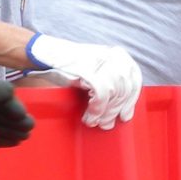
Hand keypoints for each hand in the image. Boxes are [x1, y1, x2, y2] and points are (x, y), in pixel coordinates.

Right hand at [26, 33, 143, 128]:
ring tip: (96, 122)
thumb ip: (114, 82)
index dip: (130, 102)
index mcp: (120, 56)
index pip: (134, 81)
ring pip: (114, 94)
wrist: (46, 55)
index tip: (126, 116)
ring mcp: (102, 61)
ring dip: (105, 113)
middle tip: (107, 124)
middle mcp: (114, 56)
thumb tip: (124, 108)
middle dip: (116, 111)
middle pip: (124, 90)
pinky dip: (96, 109)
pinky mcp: (89, 69)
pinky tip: (90, 117)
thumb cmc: (73, 67)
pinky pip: (101, 95)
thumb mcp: (99, 70)